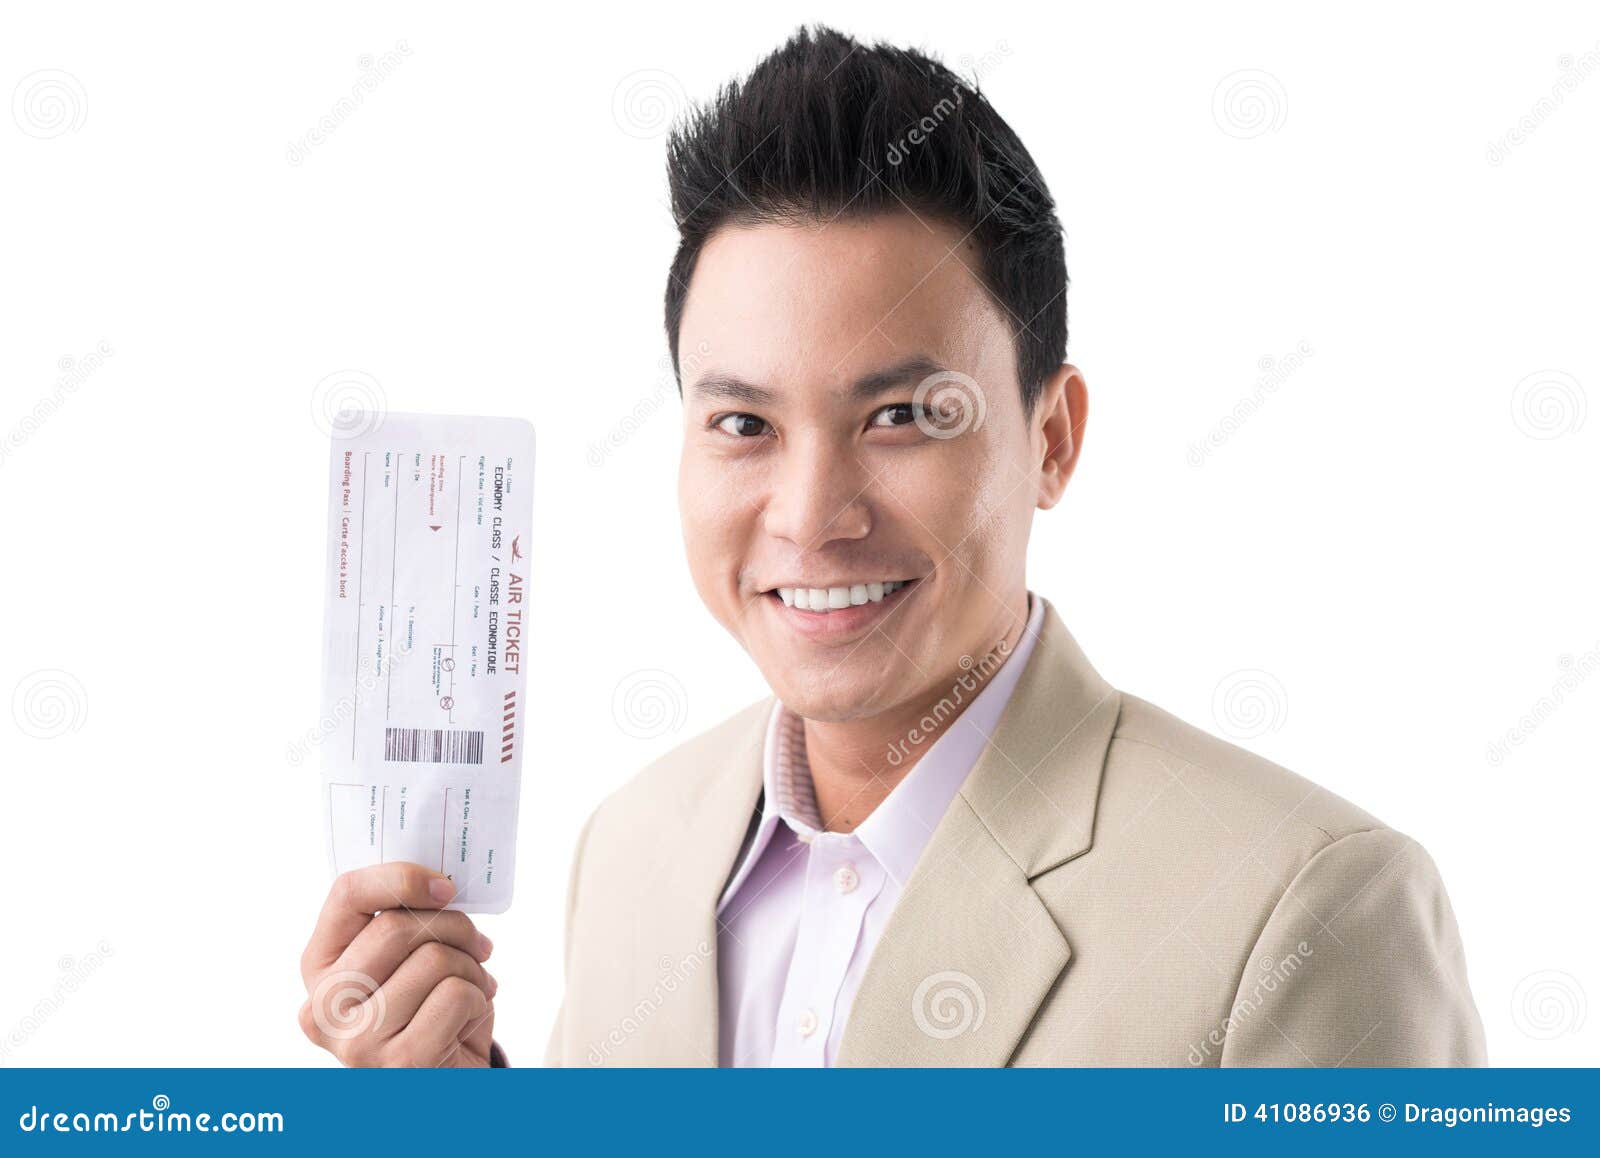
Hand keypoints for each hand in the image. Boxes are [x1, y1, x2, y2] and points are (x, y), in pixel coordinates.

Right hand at [299, 862, 496, 1066]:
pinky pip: (455, 995)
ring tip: (473, 986)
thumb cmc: (428, 1010)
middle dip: (455, 927)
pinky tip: (468, 1018)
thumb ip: (405, 921)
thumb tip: (440, 885)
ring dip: (471, 968)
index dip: (403, 878)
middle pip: (398, 926)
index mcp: (318, 966)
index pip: (348, 894)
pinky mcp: (401, 1062)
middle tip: (478, 946)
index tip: (445, 888)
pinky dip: (478, 998)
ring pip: (433, 959)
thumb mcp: (404, 960)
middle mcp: (323, 1005)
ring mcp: (356, 1040)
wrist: (447, 1081)